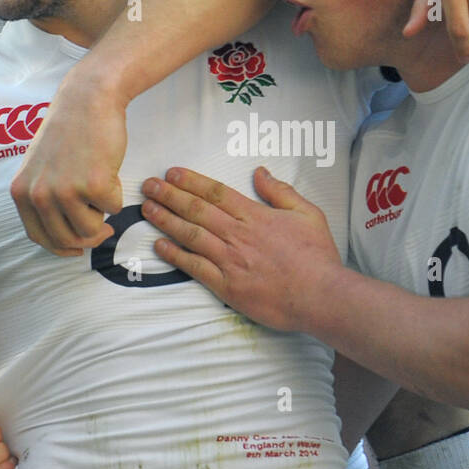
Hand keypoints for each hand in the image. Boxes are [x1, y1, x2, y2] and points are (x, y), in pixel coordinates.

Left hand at [9, 72, 121, 255]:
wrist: (88, 99)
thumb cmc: (69, 132)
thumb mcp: (40, 168)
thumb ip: (43, 199)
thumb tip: (66, 239)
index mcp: (21, 191)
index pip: (38, 237)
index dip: (60, 246)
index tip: (76, 246)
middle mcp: (38, 194)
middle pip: (66, 240)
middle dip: (88, 238)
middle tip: (103, 228)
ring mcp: (65, 190)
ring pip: (90, 230)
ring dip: (102, 214)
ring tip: (100, 186)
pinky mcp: (94, 184)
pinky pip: (112, 208)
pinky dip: (116, 194)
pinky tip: (109, 170)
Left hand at [139, 165, 341, 331]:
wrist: (321, 296)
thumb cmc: (317, 256)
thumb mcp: (307, 214)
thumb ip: (281, 191)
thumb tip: (260, 172)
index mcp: (255, 216)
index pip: (215, 192)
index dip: (190, 181)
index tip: (171, 173)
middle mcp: (237, 234)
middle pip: (196, 210)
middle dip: (169, 195)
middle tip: (148, 185)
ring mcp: (230, 260)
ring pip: (190, 235)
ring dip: (165, 220)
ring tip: (146, 208)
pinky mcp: (227, 286)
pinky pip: (194, 267)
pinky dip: (174, 256)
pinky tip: (158, 246)